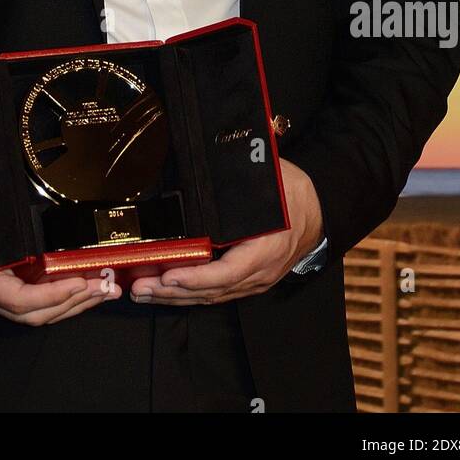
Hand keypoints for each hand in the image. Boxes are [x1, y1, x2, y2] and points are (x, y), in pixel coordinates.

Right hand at [0, 201, 121, 324]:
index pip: (20, 301)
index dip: (51, 296)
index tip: (78, 283)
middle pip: (37, 313)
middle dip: (74, 302)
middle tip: (105, 288)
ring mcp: (3, 299)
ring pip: (45, 313)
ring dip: (78, 304)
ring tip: (106, 291)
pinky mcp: (16, 292)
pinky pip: (45, 304)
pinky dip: (70, 299)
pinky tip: (91, 290)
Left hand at [128, 158, 323, 305]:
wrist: (320, 212)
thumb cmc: (293, 193)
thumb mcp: (272, 180)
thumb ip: (242, 177)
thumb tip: (210, 162)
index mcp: (266, 249)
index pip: (228, 271)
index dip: (197, 277)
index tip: (170, 274)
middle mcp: (259, 272)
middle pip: (212, 291)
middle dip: (172, 292)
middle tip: (139, 288)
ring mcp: (254, 281)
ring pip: (210, 297)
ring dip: (174, 297)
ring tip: (141, 293)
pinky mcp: (247, 282)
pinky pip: (215, 293)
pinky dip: (188, 294)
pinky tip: (164, 291)